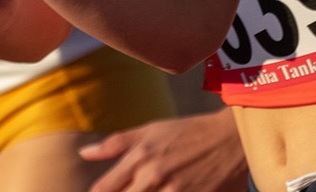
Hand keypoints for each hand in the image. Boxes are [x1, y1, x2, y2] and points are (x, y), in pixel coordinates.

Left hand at [79, 110, 248, 191]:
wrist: (231, 139)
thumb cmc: (188, 132)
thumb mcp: (151, 130)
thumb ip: (116, 144)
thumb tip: (84, 153)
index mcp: (140, 158)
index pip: (103, 189)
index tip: (105, 191)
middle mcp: (153, 177)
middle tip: (132, 188)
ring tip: (148, 189)